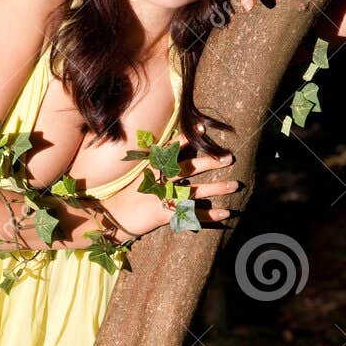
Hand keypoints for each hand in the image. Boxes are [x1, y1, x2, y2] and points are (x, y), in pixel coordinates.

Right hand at [102, 128, 240, 237]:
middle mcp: (160, 180)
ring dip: (217, 188)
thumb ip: (152, 167)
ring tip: (235, 184)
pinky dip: (209, 215)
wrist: (110, 218)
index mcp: (152, 168)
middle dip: (210, 162)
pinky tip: (225, 213)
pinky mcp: (165, 215)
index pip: (172, 149)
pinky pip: (192, 215)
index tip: (202, 127)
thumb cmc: (125, 197)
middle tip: (229, 157)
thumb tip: (167, 159)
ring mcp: (163, 197)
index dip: (188, 138)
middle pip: (189, 167)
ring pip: (196, 191)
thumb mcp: (137, 177)